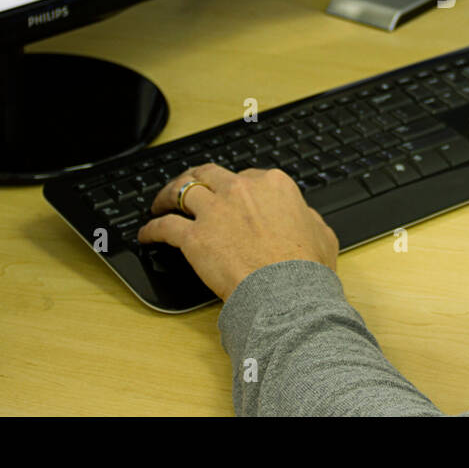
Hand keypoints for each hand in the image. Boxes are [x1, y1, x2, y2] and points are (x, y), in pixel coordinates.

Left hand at [138, 163, 338, 301]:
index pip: (248, 176)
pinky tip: (147, 234)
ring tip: (160, 203)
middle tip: (189, 186)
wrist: (287, 293)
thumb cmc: (306, 270)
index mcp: (274, 185)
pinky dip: (152, 229)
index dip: (236, 187)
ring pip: (182, 190)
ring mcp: (215, 211)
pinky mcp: (194, 236)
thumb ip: (308, 218)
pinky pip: (165, 227)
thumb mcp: (322, 234)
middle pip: (209, 174)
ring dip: (168, 195)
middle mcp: (240, 190)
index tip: (230, 196)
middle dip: (196, 178)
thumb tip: (304, 217)